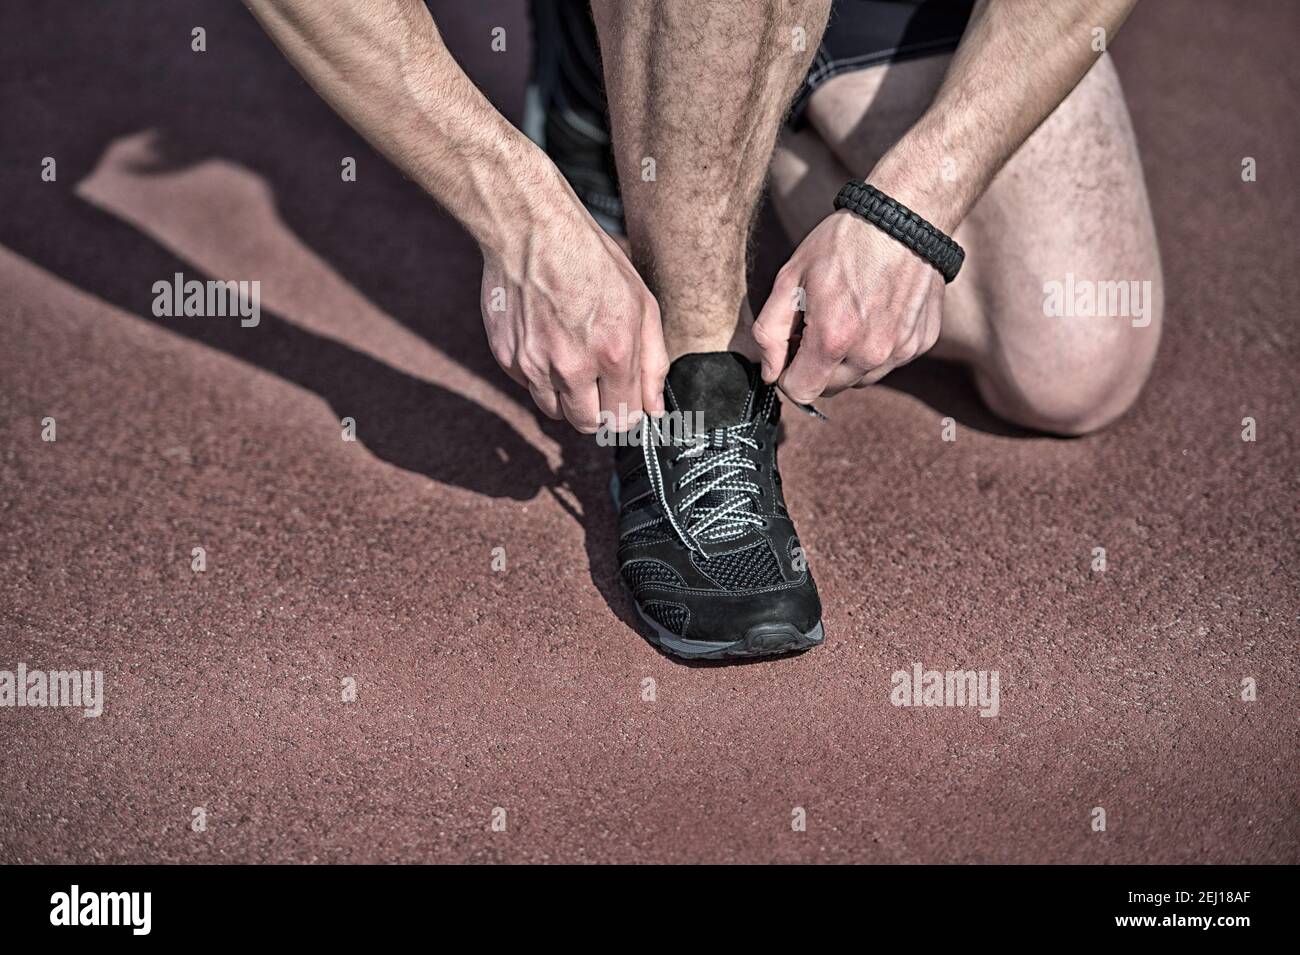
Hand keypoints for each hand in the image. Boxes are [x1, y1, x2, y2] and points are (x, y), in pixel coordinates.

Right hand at [481, 206, 667, 433]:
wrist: (531, 231)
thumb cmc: (591, 260)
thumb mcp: (642, 305)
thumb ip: (653, 363)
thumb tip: (655, 410)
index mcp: (613, 354)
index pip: (624, 419)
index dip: (628, 412)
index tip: (625, 399)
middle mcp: (572, 367)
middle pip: (588, 424)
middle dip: (599, 411)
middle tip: (600, 384)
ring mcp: (534, 365)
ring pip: (555, 412)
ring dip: (568, 396)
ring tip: (573, 358)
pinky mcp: (507, 359)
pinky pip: (529, 386)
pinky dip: (540, 374)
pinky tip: (548, 340)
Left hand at [752, 209, 943, 402]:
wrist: (905, 217)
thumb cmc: (844, 242)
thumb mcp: (790, 278)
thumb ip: (771, 332)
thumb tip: (770, 373)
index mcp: (833, 340)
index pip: (801, 392)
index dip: (788, 373)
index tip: (791, 349)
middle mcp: (871, 354)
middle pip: (829, 389)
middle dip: (816, 365)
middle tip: (818, 324)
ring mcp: (900, 351)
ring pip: (860, 379)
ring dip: (847, 360)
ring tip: (848, 315)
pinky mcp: (921, 343)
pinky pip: (888, 362)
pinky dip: (876, 347)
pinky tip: (875, 312)